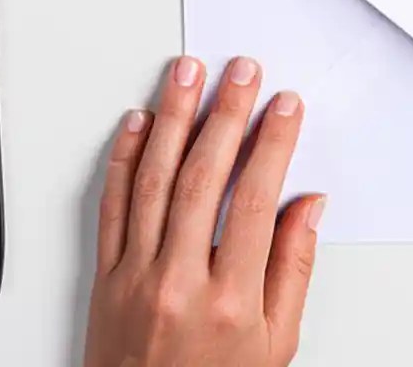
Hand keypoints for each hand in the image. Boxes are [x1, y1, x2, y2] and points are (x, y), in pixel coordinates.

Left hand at [84, 56, 324, 366]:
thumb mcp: (277, 341)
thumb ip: (294, 268)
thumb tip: (309, 207)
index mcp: (231, 299)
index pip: (255, 201)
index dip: (273, 145)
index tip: (285, 108)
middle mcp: (179, 281)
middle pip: (203, 179)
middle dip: (225, 115)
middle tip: (240, 72)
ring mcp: (135, 275)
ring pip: (153, 181)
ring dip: (172, 119)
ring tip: (186, 75)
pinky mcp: (104, 276)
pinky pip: (111, 207)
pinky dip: (123, 159)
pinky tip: (137, 123)